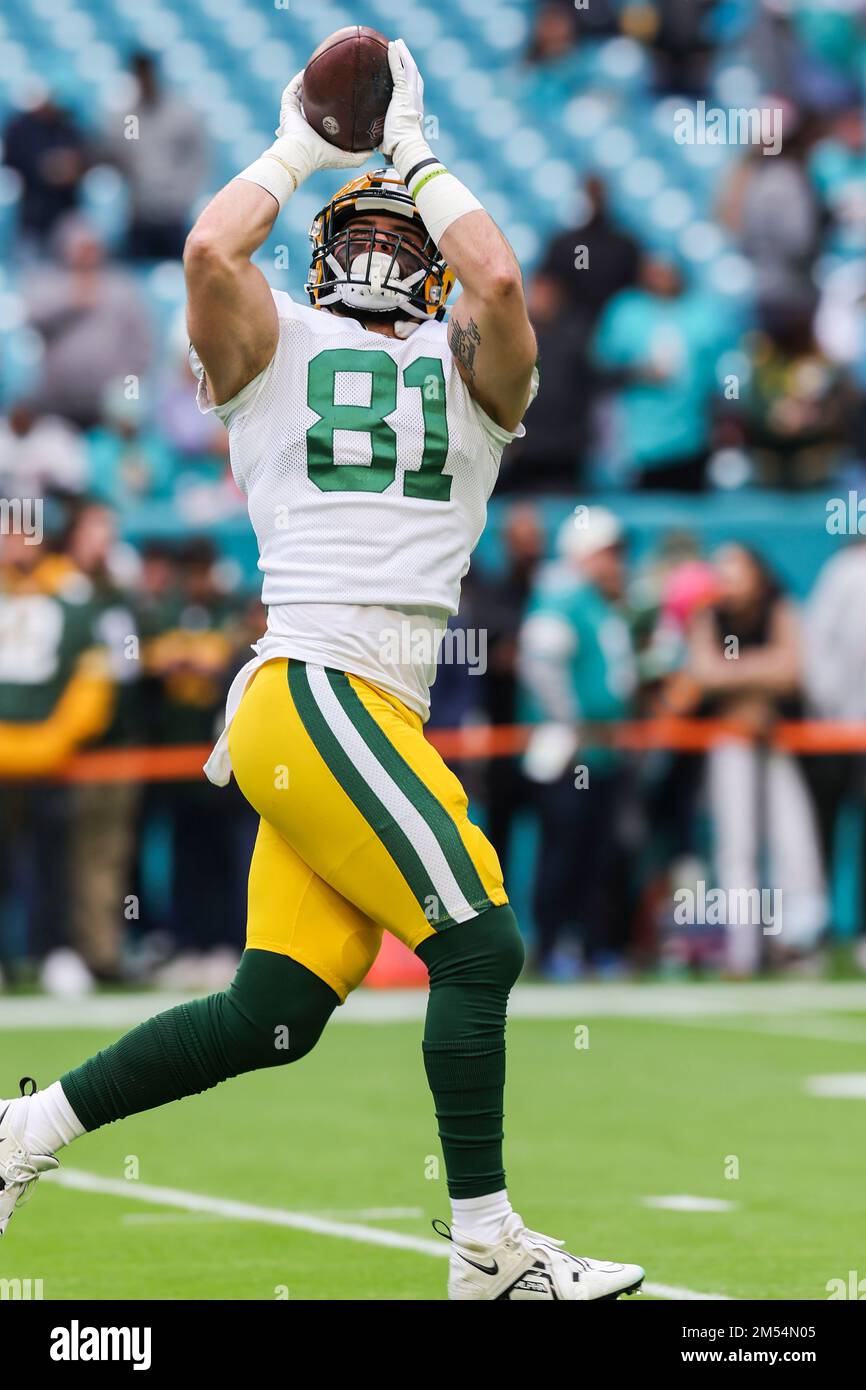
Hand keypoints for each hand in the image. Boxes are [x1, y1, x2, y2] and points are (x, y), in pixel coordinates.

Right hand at [276, 71, 373, 181]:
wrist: (302, 154)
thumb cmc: (322, 157)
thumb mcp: (346, 158)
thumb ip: (360, 156)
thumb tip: (374, 150)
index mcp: (318, 133)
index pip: (325, 118)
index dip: (334, 108)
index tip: (345, 97)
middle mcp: (306, 123)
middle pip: (314, 103)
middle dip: (322, 93)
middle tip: (333, 81)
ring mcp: (295, 115)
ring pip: (302, 94)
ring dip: (309, 83)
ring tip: (319, 69)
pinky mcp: (287, 108)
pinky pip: (292, 90)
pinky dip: (298, 80)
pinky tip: (307, 71)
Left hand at [381, 39, 425, 164]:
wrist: (407, 150)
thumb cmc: (400, 152)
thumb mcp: (391, 143)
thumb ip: (385, 141)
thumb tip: (375, 148)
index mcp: (414, 112)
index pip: (413, 92)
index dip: (410, 82)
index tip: (405, 75)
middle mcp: (416, 101)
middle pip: (415, 77)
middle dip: (409, 63)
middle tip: (402, 52)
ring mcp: (412, 96)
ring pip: (410, 68)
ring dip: (404, 54)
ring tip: (397, 43)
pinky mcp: (405, 93)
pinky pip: (400, 70)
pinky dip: (396, 57)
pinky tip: (392, 46)